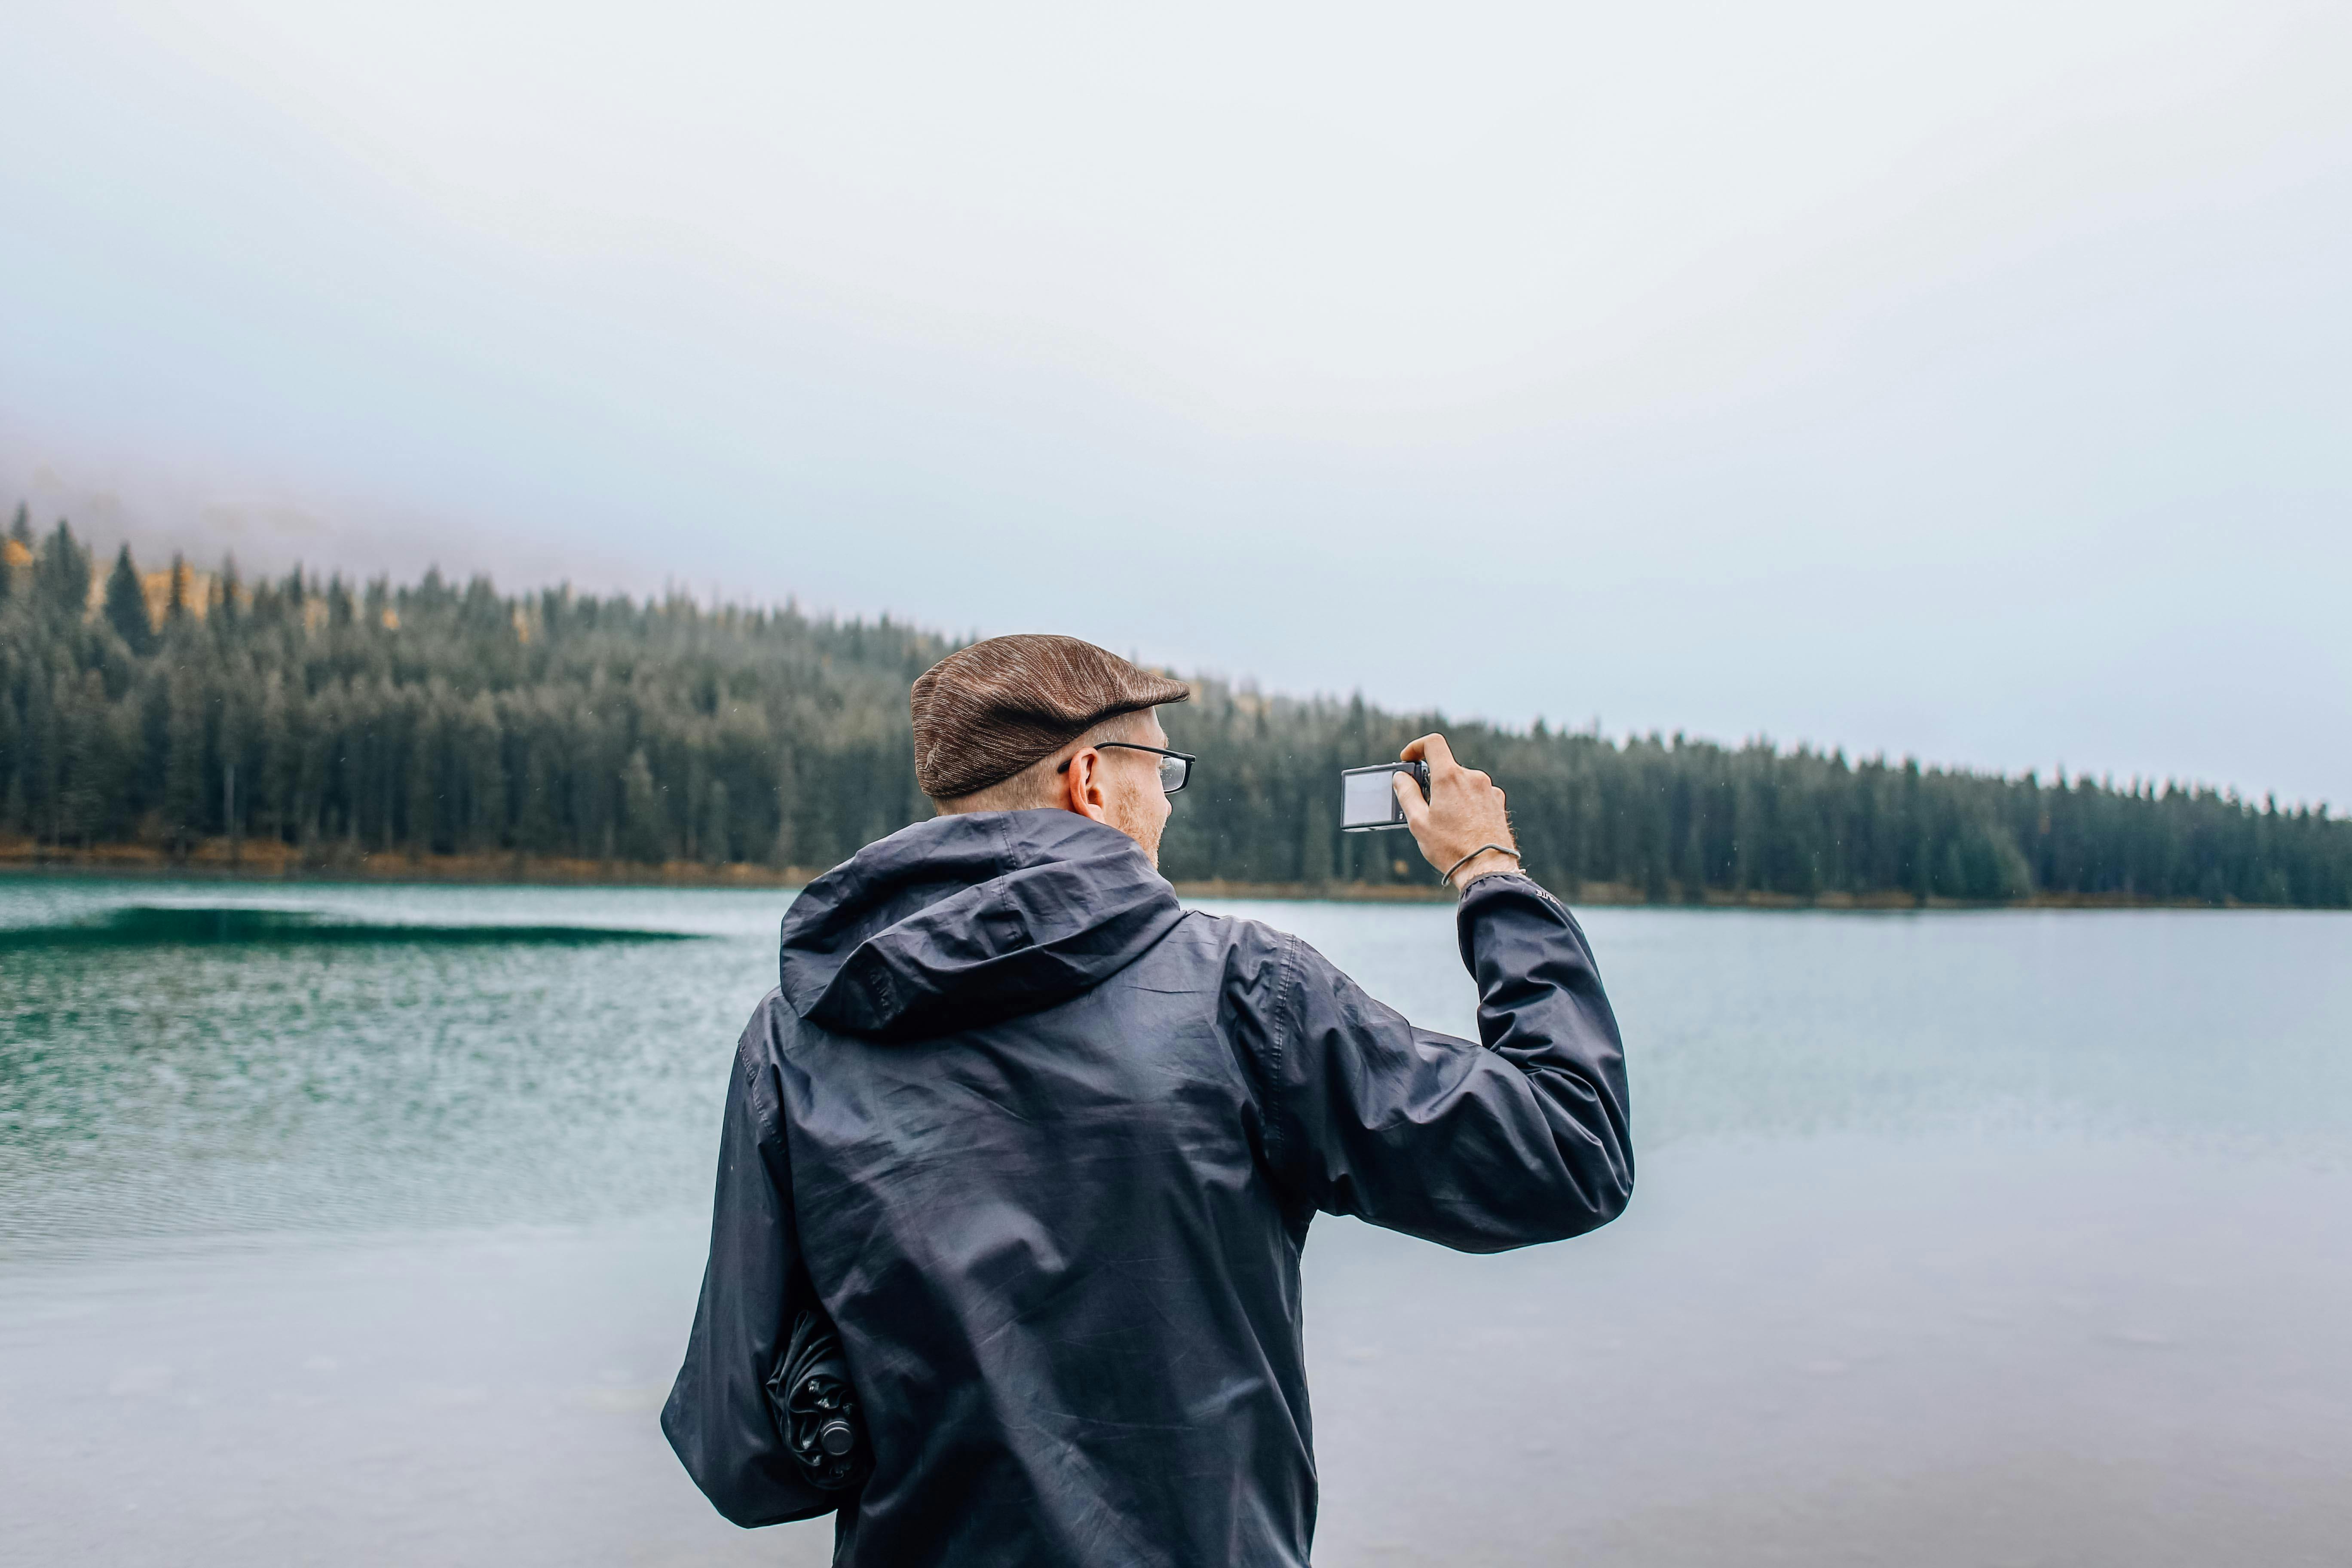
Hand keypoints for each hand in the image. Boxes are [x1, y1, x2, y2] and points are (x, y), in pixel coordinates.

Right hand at [1392, 734, 1517, 887]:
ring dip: (1451, 793)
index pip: (1433, 743)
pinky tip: (1463, 825)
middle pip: (1447, 767)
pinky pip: (1476, 794)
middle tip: (1425, 805)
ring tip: (1446, 822)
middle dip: (1433, 781)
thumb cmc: (1451, 847)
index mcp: (1449, 777)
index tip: (1409, 759)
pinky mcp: (1497, 802)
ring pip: (1462, 782)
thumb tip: (1401, 777)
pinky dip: (1466, 802)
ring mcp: (1488, 789)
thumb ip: (1406, 794)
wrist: (1487, 867)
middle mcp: (1472, 777)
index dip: (1417, 746)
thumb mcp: (1418, 822)